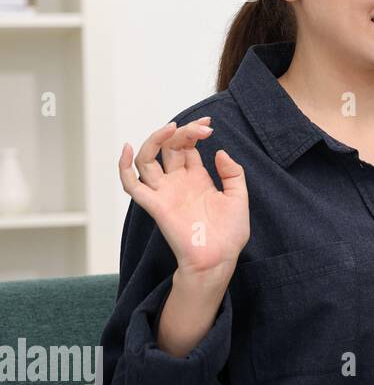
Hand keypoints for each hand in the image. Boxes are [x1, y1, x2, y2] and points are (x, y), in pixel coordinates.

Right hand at [118, 117, 249, 276]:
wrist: (219, 259)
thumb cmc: (229, 234)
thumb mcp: (238, 197)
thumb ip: (233, 173)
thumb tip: (220, 152)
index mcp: (197, 178)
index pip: (187, 147)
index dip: (194, 132)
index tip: (208, 125)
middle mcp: (178, 182)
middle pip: (169, 147)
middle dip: (182, 132)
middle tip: (202, 128)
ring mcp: (165, 192)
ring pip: (147, 159)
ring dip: (155, 140)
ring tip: (171, 128)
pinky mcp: (155, 205)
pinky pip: (131, 184)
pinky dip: (123, 166)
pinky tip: (128, 148)